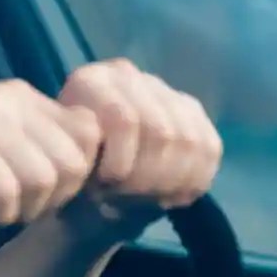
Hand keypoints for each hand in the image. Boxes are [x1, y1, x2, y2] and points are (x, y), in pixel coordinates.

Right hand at [0, 79, 101, 225]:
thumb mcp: (31, 177)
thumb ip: (71, 162)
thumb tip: (115, 166)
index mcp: (30, 97)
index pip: (94, 140)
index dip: (71, 185)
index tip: (31, 195)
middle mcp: (8, 93)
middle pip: (75, 164)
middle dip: (45, 201)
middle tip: (3, 200)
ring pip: (44, 180)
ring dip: (17, 211)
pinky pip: (6, 191)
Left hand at [58, 58, 222, 221]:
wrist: (91, 176)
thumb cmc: (73, 173)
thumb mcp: (67, 172)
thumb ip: (83, 165)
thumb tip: (109, 176)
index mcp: (90, 82)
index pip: (124, 119)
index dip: (119, 166)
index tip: (103, 191)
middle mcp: (129, 77)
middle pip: (161, 132)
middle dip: (146, 179)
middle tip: (127, 198)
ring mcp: (164, 91)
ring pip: (188, 141)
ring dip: (169, 182)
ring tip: (145, 198)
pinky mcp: (193, 112)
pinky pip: (209, 148)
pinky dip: (192, 180)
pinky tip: (169, 195)